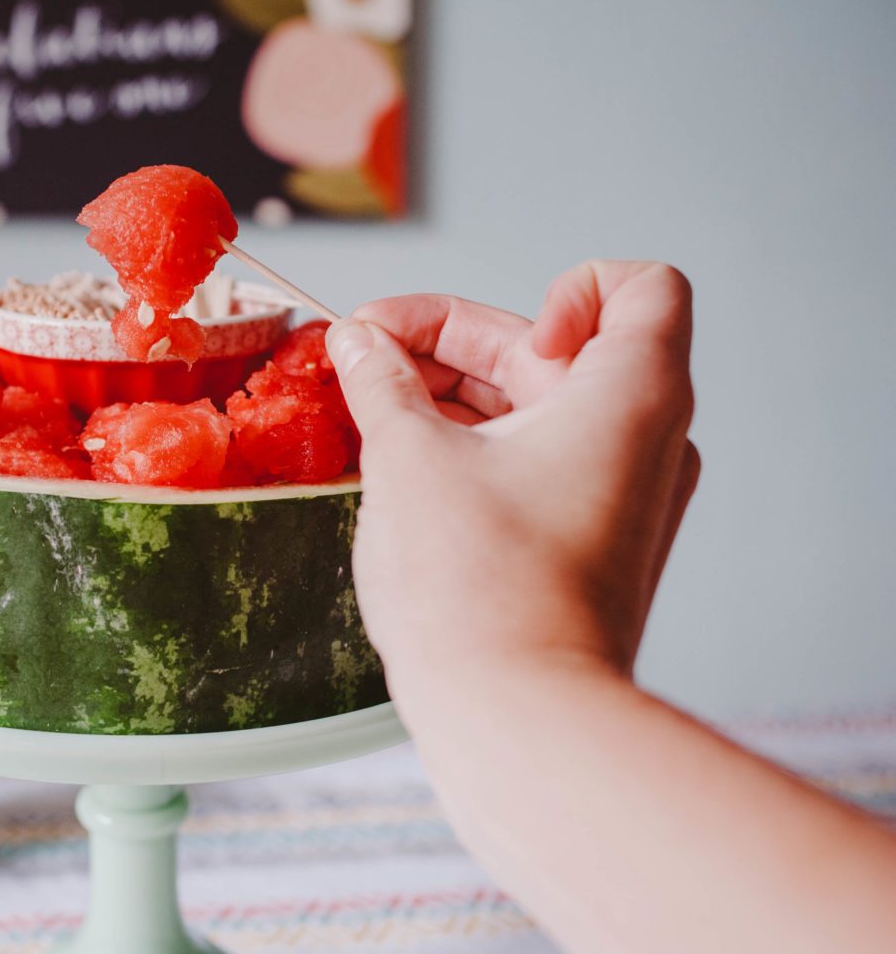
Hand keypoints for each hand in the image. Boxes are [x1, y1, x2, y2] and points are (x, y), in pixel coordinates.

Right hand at [326, 260, 699, 706]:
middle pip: (553, 346)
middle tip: (360, 353)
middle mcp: (646, 439)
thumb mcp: (408, 456)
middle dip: (450, 341)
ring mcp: (621, 496)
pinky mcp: (589, 542)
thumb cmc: (477, 585)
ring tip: (363, 405)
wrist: (515, 715)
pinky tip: (394, 458)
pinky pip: (534, 462)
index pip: (638, 286)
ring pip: (534, 408)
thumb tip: (355, 342)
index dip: (563, 290)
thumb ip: (380, 381)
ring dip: (449, 394)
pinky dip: (472, 446)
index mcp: (631, 395)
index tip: (500, 345)